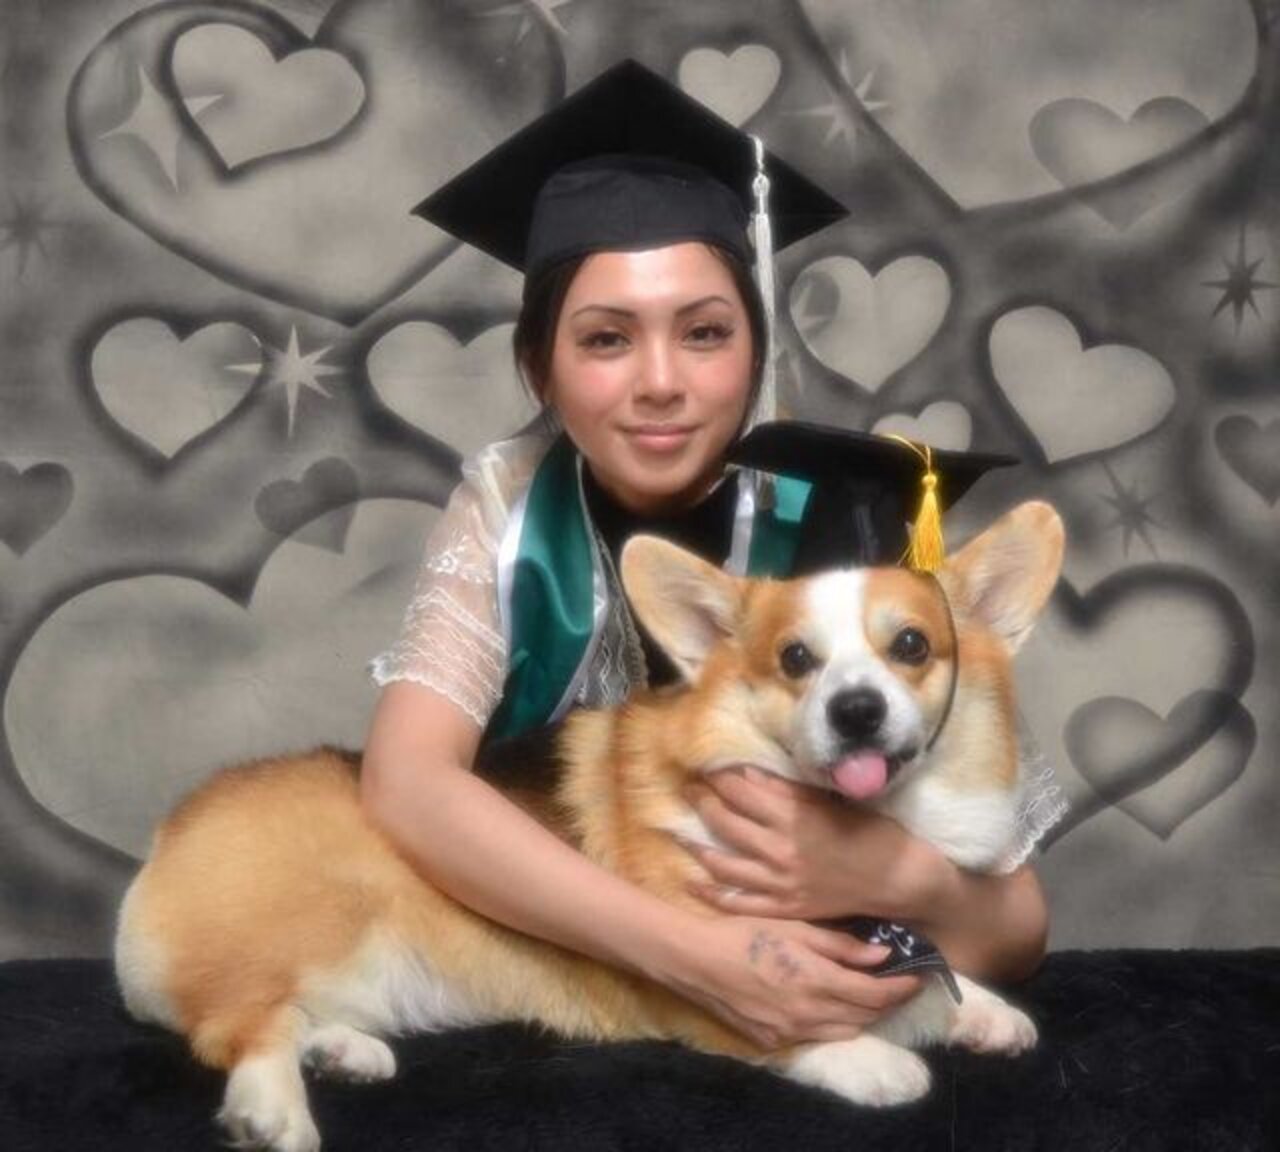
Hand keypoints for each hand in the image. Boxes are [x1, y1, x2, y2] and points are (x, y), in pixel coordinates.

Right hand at [664, 913, 920, 1049]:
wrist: (696, 960)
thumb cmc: (744, 933)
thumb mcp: (793, 927)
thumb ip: (840, 944)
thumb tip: (883, 954)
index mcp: (817, 981)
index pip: (875, 994)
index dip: (902, 987)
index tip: (918, 975)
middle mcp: (809, 1014)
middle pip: (865, 1017)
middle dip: (887, 1002)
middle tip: (899, 983)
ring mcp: (791, 1032)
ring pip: (843, 1031)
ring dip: (862, 1015)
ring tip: (870, 994)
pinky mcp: (773, 1041)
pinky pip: (816, 1035)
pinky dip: (832, 1022)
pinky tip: (829, 1004)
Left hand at [679, 766, 943, 921]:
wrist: (898, 880)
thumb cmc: (871, 833)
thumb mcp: (829, 802)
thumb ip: (786, 791)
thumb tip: (747, 775)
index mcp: (792, 819)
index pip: (741, 793)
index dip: (718, 778)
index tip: (703, 767)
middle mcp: (779, 851)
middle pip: (726, 823)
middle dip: (702, 802)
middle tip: (689, 790)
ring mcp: (780, 884)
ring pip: (724, 864)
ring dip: (698, 845)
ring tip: (683, 831)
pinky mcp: (785, 909)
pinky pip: (740, 903)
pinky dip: (713, 893)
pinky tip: (694, 881)